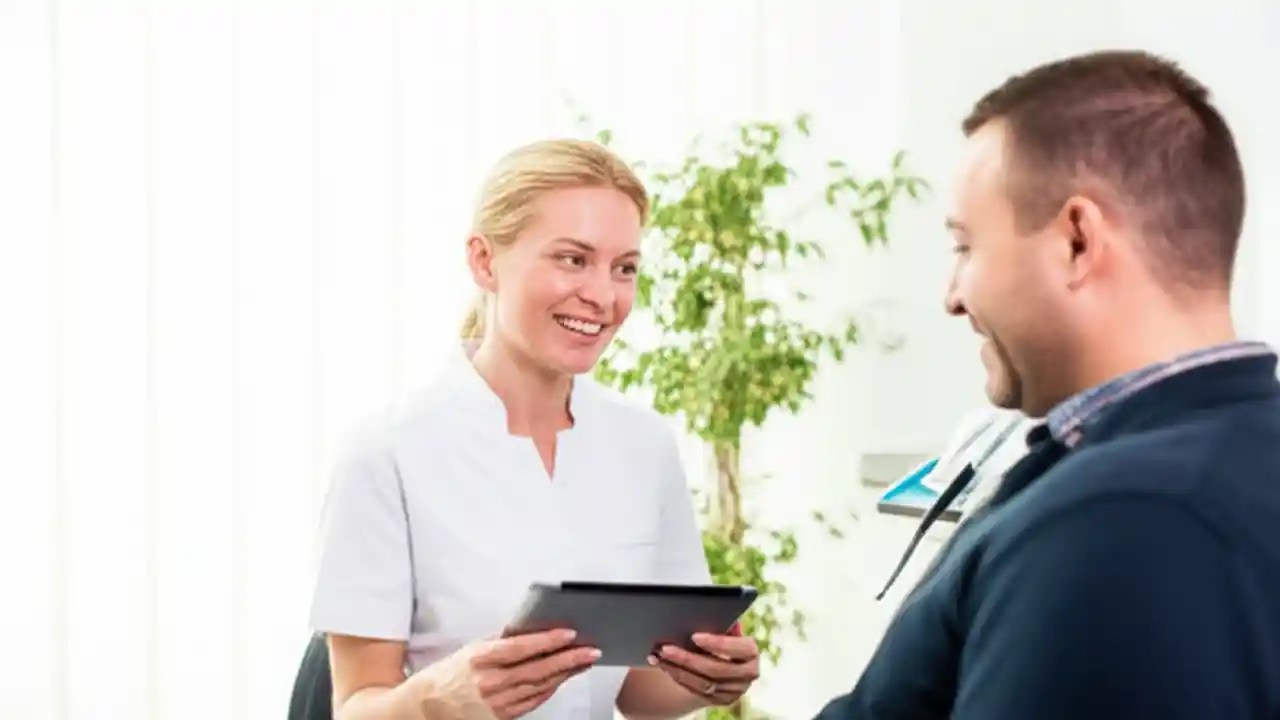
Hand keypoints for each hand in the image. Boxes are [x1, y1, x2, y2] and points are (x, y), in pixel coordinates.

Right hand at [413, 629, 600, 718]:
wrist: (426, 707)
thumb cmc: (450, 673)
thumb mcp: (472, 649)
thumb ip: (501, 640)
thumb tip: (530, 628)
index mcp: (481, 659)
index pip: (521, 648)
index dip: (547, 641)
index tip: (570, 633)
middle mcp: (490, 682)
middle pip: (537, 670)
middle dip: (568, 660)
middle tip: (591, 650)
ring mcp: (496, 704)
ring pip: (540, 686)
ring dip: (565, 674)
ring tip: (584, 661)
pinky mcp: (501, 718)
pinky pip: (533, 702)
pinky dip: (551, 688)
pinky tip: (563, 678)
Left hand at [647, 626, 759, 707]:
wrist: (721, 658)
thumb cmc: (720, 634)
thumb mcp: (724, 626)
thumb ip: (721, 620)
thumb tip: (711, 606)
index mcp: (751, 653)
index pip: (738, 648)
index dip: (717, 643)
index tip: (694, 636)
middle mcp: (748, 674)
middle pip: (716, 670)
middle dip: (688, 659)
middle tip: (665, 648)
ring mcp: (734, 691)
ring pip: (703, 683)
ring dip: (677, 669)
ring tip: (658, 656)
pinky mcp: (720, 701)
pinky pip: (696, 691)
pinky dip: (677, 677)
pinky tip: (662, 665)